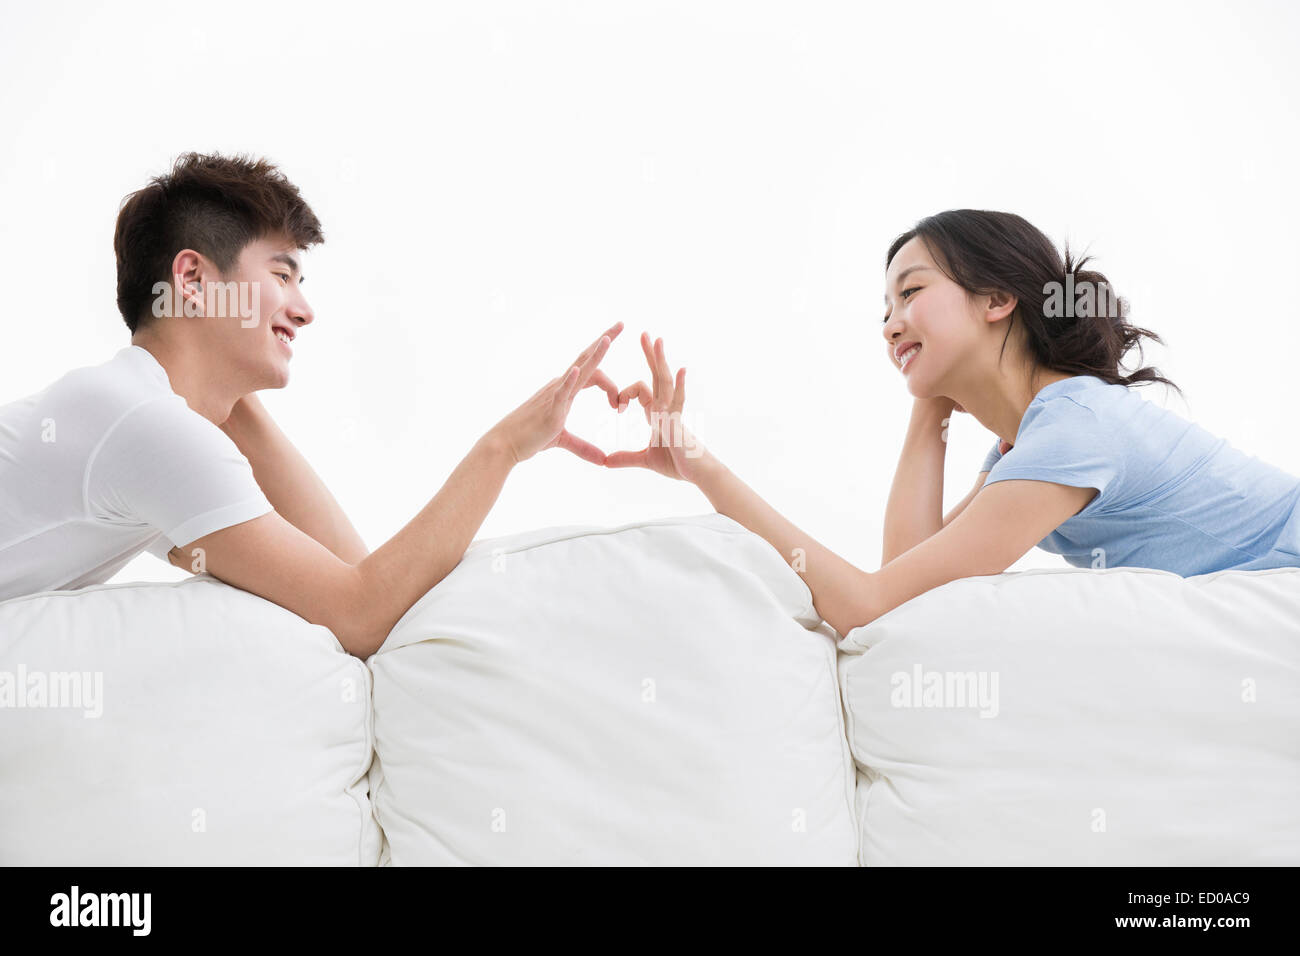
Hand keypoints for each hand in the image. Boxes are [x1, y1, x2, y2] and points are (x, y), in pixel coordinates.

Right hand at [489, 322, 623, 464]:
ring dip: (594, 354)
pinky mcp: (550, 408)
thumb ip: (584, 448)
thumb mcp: (562, 441)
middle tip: (621, 324)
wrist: (506, 444)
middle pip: (586, 358)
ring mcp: (555, 395)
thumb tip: (603, 460)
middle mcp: (561, 386)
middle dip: (604, 341)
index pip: (592, 373)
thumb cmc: (529, 439)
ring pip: (578, 369)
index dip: (610, 384)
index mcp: (565, 391)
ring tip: (608, 338)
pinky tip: (578, 370)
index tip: (618, 403)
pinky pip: (561, 391)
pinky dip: (570, 379)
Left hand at [604, 332, 710, 481]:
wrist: (698, 474)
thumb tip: (606, 462)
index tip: (616, 407)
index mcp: (657, 413)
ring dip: (660, 360)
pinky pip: (677, 402)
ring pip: (665, 382)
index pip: (641, 390)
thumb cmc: (678, 464)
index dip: (625, 394)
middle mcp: (666, 407)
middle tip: (643, 334)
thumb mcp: (645, 460)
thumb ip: (626, 458)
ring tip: (657, 340)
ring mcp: (673, 412)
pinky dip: (679, 386)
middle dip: (650, 355)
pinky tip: (680, 370)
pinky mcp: (677, 423)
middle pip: (657, 375)